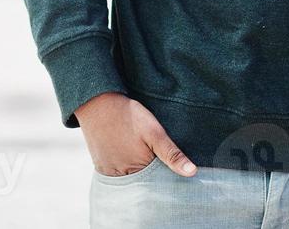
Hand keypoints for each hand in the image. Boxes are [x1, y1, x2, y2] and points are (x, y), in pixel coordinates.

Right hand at [74, 92, 197, 177]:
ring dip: (139, 175)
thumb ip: (172, 153)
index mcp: (137, 172)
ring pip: (131, 181)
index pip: (157, 186)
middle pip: (143, 186)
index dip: (167, 179)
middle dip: (153, 179)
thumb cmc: (127, 115)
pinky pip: (117, 177)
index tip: (174, 173)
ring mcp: (109, 174)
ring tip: (142, 157)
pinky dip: (125, 171)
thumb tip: (192, 172)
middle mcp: (121, 178)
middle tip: (156, 159)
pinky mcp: (100, 167)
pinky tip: (130, 159)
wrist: (96, 102)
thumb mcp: (154, 131)